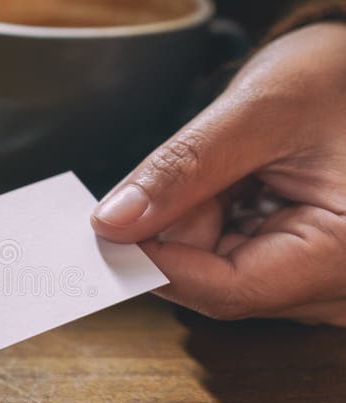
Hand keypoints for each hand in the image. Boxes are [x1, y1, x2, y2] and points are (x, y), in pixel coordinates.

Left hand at [91, 23, 345, 325]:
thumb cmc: (333, 83)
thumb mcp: (255, 115)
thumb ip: (180, 172)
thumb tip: (113, 223)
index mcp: (345, 254)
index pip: (227, 290)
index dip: (157, 263)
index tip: (110, 231)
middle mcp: (340, 286)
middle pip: (219, 285)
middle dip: (186, 230)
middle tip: (201, 171)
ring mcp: (323, 285)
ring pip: (218, 275)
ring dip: (205, 223)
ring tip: (241, 172)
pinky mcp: (304, 274)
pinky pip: (233, 263)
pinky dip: (218, 225)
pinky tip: (244, 188)